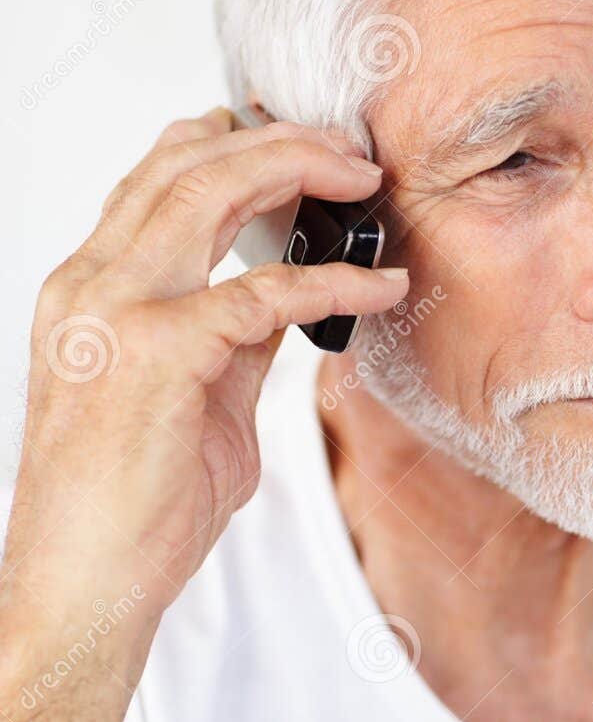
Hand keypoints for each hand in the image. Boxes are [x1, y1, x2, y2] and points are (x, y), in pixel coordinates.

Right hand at [2, 107, 406, 650]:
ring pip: (210, 192)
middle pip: (183, 166)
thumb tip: (288, 300)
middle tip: (346, 147)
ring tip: (361, 176)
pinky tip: (378, 287)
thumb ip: (232, 342)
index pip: (152, 183)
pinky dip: (332, 282)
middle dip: (274, 140)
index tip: (292, 138)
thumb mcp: (190, 400)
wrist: (86, 582)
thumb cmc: (131, 506)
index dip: (224, 145)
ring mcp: (117, 312)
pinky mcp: (159, 353)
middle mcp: (91, 285)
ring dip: (297, 170)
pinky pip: (265, 293)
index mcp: (87, 292)